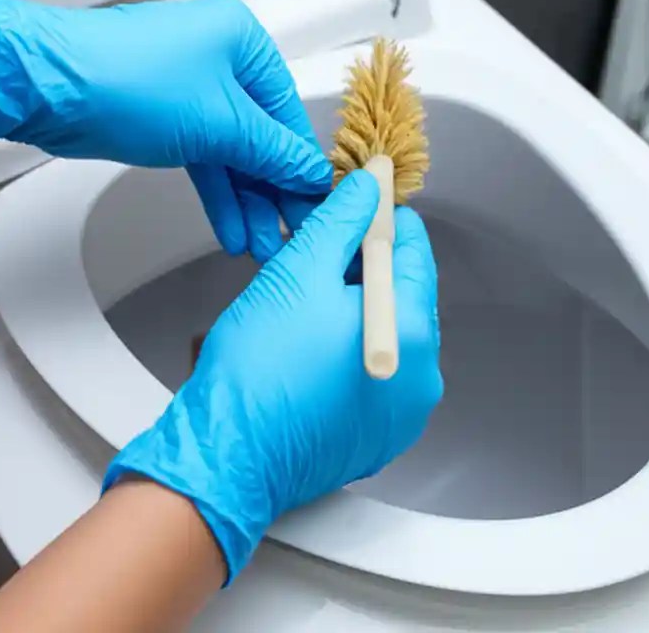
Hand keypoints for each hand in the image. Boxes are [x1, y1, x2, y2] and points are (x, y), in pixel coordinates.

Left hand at [0, 0, 330, 261]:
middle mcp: (219, 60)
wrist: (45, 86)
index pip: (289, 112)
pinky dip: (218, 193)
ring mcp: (189, 89)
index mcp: (242, 42)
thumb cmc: (122, 78)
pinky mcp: (163, 118)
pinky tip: (231, 225)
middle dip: (275, 190)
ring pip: (233, 154)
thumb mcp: (218, 124)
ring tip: (263, 241)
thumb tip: (307, 171)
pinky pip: (204, 159)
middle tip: (293, 230)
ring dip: (247, 200)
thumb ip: (270, 153)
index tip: (317, 201)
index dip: (303, 163)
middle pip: (263, 136)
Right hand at [103, 171, 442, 582]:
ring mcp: (400, 414)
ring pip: (385, 338)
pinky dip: (348, 354)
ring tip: (304, 304)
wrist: (228, 456)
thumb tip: (366, 192)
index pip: (414, 251)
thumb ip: (341, 222)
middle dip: (364, 267)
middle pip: (403, 297)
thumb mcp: (297, 272)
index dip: (382, 218)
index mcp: (411, 332)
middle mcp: (420, 377)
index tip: (357, 203)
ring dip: (353, 310)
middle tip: (318, 252)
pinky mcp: (375, 438)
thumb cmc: (258, 373)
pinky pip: (372, 377)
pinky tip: (308, 348)